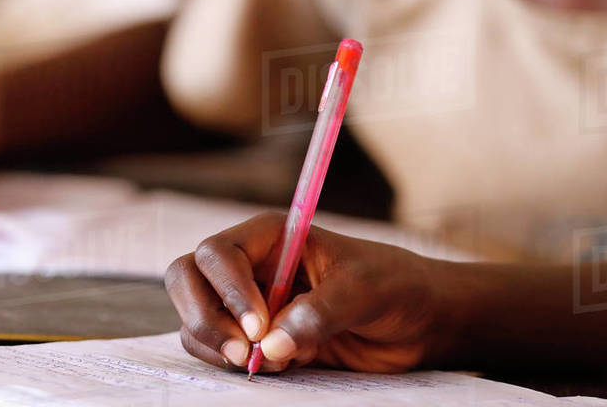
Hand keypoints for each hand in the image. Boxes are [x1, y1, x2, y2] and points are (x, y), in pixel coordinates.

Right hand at [165, 213, 451, 375]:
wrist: (419, 323)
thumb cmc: (396, 287)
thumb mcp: (366, 291)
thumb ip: (319, 314)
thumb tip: (271, 346)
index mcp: (270, 237)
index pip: (219, 253)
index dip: (229, 290)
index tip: (258, 328)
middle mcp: (250, 266)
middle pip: (187, 278)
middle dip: (203, 317)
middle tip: (242, 354)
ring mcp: (247, 302)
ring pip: (194, 317)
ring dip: (215, 345)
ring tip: (263, 365)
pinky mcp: (254, 339)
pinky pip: (214, 348)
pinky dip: (227, 363)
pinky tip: (270, 369)